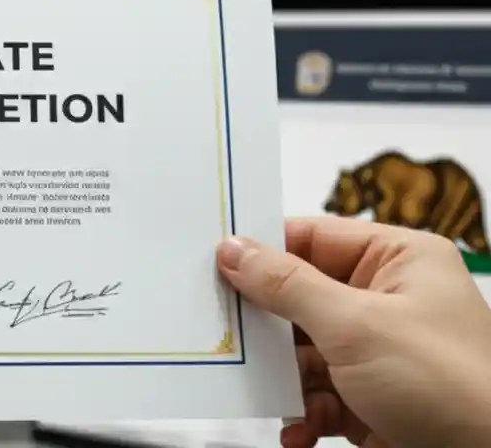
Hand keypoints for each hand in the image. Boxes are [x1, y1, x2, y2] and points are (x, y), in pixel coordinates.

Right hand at [217, 217, 490, 447]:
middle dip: (266, 324)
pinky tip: (298, 429)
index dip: (263, 250)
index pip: (313, 238)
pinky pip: (316, 394)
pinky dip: (301, 412)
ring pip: (301, 351)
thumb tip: (234, 250)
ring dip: (282, 377)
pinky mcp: (370, 398)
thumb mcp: (356, 326)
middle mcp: (389, 300)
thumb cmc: (452, 387)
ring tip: (263, 392)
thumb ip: (288, 285)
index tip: (213, 263)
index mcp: (399, 261)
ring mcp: (378, 352)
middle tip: (225, 332)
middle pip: (300, 296)